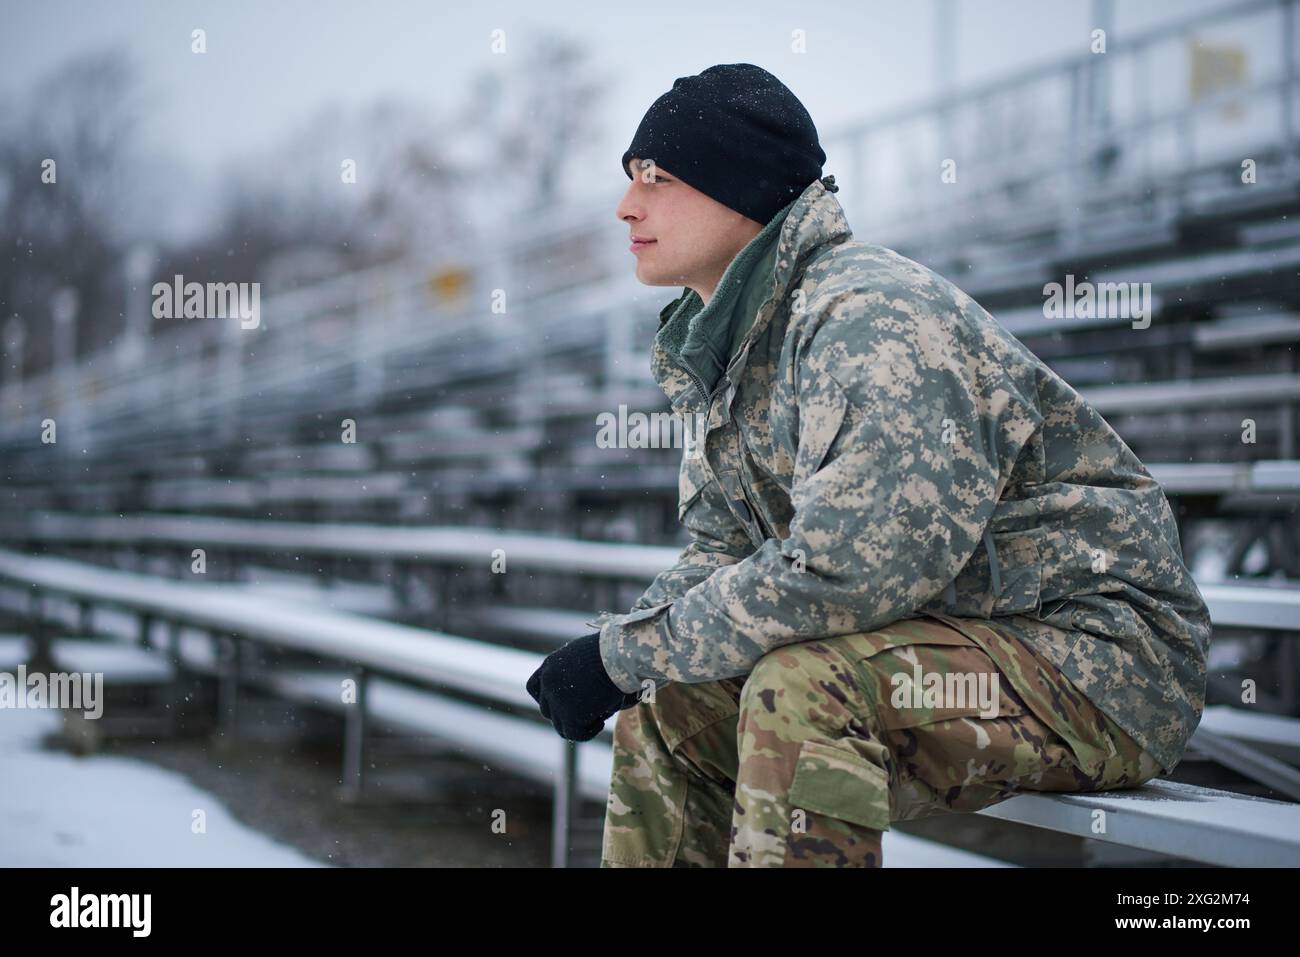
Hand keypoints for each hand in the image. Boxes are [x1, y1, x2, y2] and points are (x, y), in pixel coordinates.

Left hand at [526, 633, 642, 740]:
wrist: (615, 657)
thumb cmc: (610, 652)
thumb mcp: (586, 656)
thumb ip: (577, 672)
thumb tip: (585, 691)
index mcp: (550, 666)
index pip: (534, 688)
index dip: (547, 697)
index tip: (564, 701)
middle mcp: (548, 683)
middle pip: (547, 709)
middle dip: (565, 713)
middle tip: (587, 711)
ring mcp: (557, 700)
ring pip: (560, 724)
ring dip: (578, 724)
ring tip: (598, 718)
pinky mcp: (570, 715)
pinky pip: (574, 734)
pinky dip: (587, 733)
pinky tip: (600, 724)